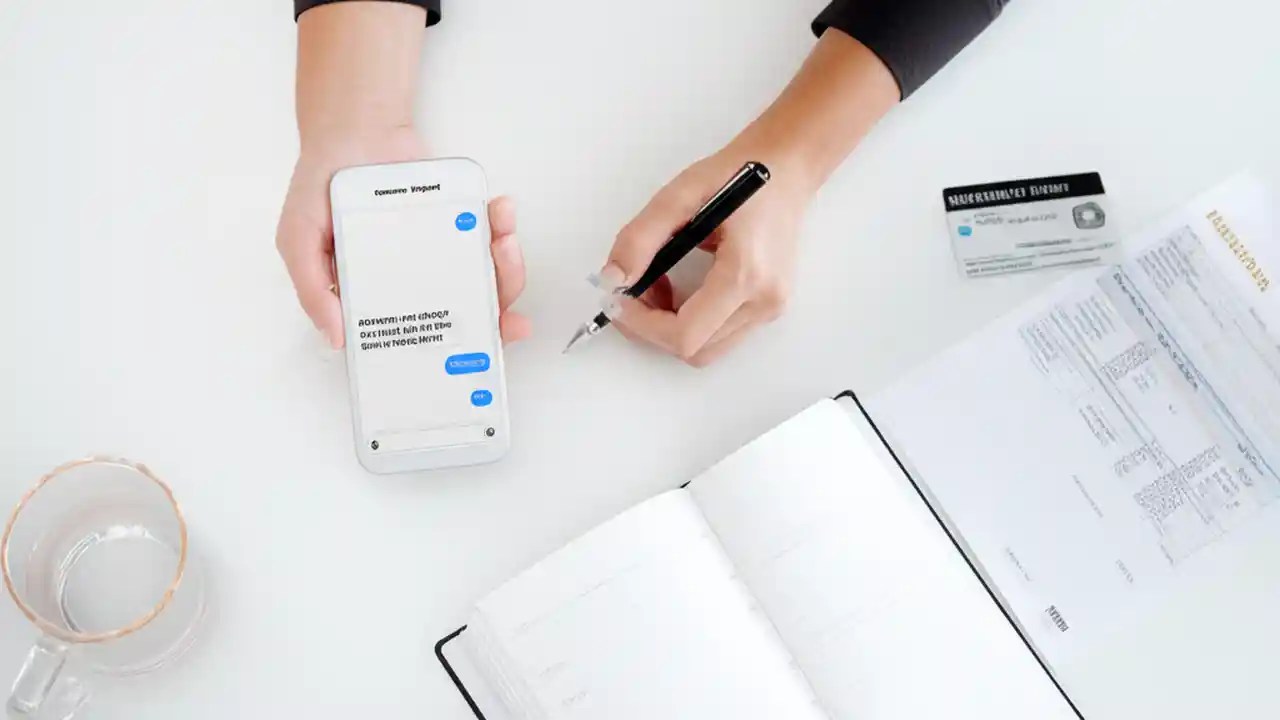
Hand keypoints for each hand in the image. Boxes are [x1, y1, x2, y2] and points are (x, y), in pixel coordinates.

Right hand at [275, 127, 531, 348]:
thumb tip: (335, 338)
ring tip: (504, 246)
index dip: (446, 356)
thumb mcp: (298, 240)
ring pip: (487, 277)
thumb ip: (313, 289)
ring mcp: (443, 251)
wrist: (351, 129)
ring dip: (508, 270)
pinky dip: (503, 227)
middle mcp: (418, 281)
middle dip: (496, 322)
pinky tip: (503, 212)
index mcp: (381, 298)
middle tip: (513, 322)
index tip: (473, 363)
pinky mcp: (459, 220)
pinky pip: (490, 233)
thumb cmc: (321, 190)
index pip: (418, 338)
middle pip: (465, 315)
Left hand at [601, 147, 811, 366]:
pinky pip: (719, 336)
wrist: (785, 169)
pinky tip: (677, 288)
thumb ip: (640, 238)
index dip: (642, 326)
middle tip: (630, 292)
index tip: (619, 300)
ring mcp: (770, 309)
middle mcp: (764, 300)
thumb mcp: (680, 195)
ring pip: (705, 350)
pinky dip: (689, 322)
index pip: (685, 334)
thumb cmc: (739, 174)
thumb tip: (614, 279)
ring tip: (656, 284)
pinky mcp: (768, 309)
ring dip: (669, 326)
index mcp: (746, 273)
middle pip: (693, 350)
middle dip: (651, 328)